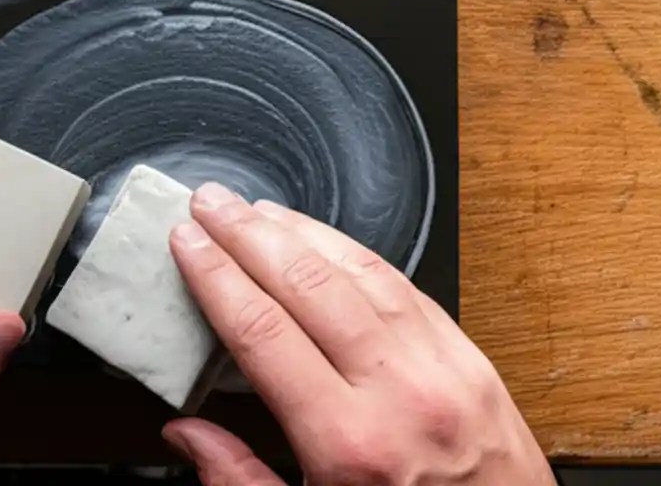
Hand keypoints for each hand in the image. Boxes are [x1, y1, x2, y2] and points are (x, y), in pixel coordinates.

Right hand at [163, 184, 553, 485]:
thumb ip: (239, 482)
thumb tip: (186, 434)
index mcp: (349, 444)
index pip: (263, 330)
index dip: (216, 276)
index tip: (187, 242)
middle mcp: (401, 396)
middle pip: (308, 286)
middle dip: (250, 235)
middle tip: (211, 203)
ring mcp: (446, 373)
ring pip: (363, 273)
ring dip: (304, 232)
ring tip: (259, 211)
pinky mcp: (475, 364)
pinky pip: (409, 290)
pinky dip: (361, 257)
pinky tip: (329, 241)